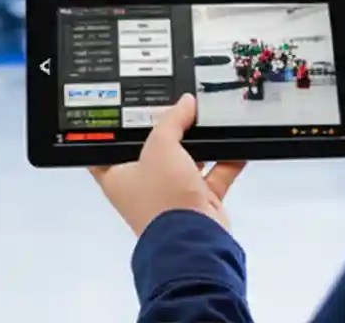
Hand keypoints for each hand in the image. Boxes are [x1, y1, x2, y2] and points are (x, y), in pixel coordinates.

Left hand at [90, 94, 247, 235]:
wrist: (195, 240)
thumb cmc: (162, 202)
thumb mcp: (160, 147)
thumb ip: (172, 121)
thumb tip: (184, 104)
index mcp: (118, 175)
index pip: (111, 147)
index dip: (118, 127)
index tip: (128, 107)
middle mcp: (143, 186)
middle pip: (154, 150)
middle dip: (169, 130)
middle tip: (178, 107)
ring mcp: (172, 194)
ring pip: (186, 160)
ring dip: (200, 143)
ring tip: (208, 120)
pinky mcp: (199, 201)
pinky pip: (214, 174)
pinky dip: (225, 160)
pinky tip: (234, 143)